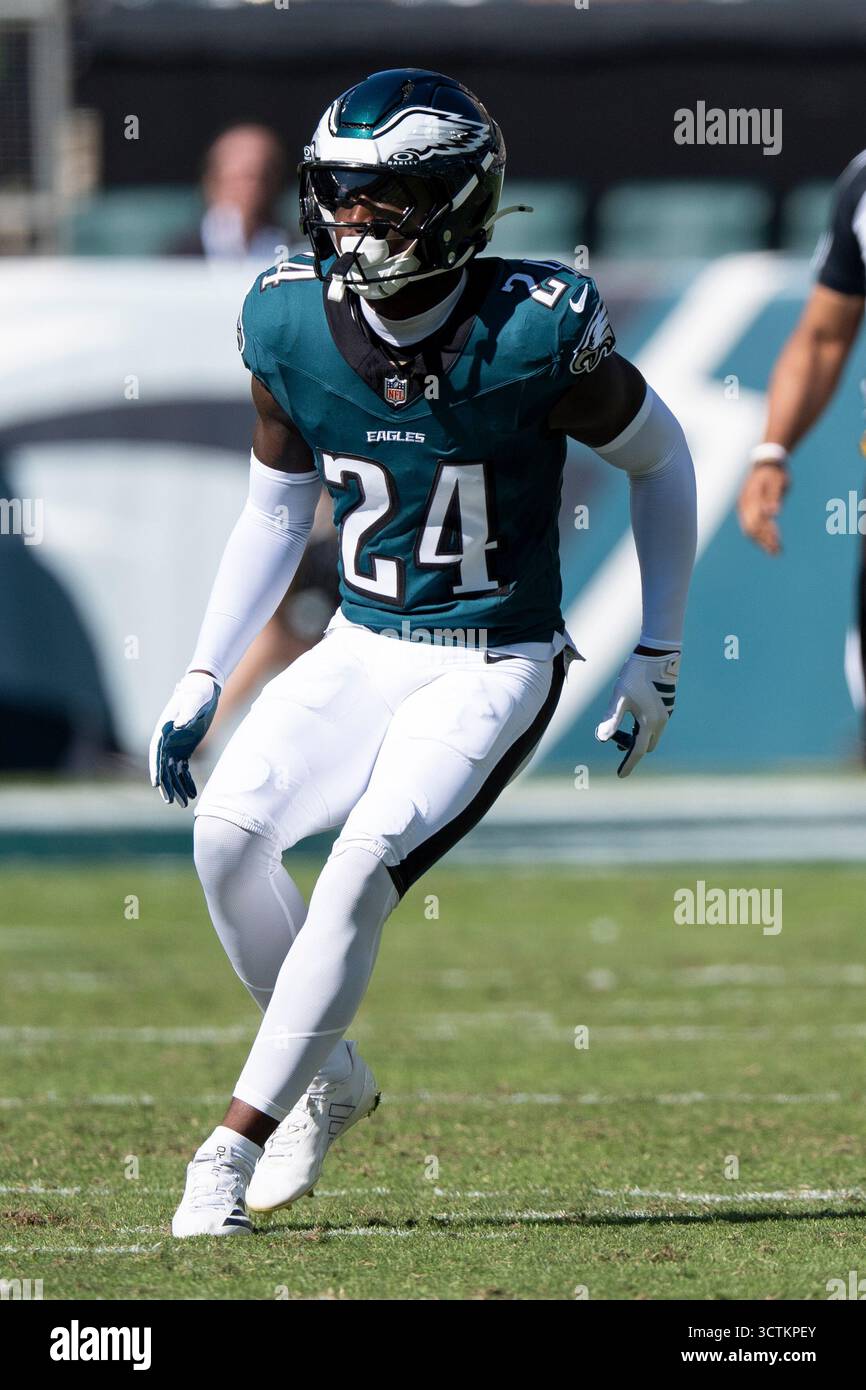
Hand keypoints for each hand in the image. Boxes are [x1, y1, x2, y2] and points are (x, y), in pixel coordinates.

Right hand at [149, 672, 219, 806]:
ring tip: (184, 803)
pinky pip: (184, 768)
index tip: (156, 784)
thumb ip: (186, 714)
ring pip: (174, 771)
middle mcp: (166, 740)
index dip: (155, 769)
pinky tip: (192, 793)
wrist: (204, 688)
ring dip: (178, 787)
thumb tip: (179, 726)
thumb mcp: (193, 701)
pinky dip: (187, 780)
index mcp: (163, 730)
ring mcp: (175, 745)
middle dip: (167, 785)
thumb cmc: (197, 692)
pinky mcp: (185, 747)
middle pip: (164, 767)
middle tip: (171, 801)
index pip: (156, 753)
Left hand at [596, 649, 679, 777]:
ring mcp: (666, 714)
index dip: (629, 764)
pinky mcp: (666, 706)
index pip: (638, 751)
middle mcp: (661, 721)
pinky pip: (654, 726)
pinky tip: (632, 716)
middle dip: (632, 749)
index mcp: (649, 722)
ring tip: (621, 731)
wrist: (658, 655)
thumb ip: (611, 719)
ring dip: (638, 738)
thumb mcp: (619, 697)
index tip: (620, 776)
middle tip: (616, 744)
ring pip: (651, 736)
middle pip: (646, 745)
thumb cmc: (636, 675)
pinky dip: (643, 728)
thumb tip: (601, 738)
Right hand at [737, 462, 788, 554]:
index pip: (757, 521)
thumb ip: (775, 497)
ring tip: (774, 552)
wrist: (766, 462)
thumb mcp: (778, 482)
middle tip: (777, 552)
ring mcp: (743, 507)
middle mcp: (744, 504)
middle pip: (751, 529)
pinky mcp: (746, 510)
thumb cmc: (775, 473)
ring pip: (749, 529)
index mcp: (751, 498)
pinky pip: (749, 526)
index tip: (778, 542)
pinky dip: (758, 536)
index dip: (767, 533)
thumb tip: (773, 513)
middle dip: (763, 541)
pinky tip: (768, 542)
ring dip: (761, 541)